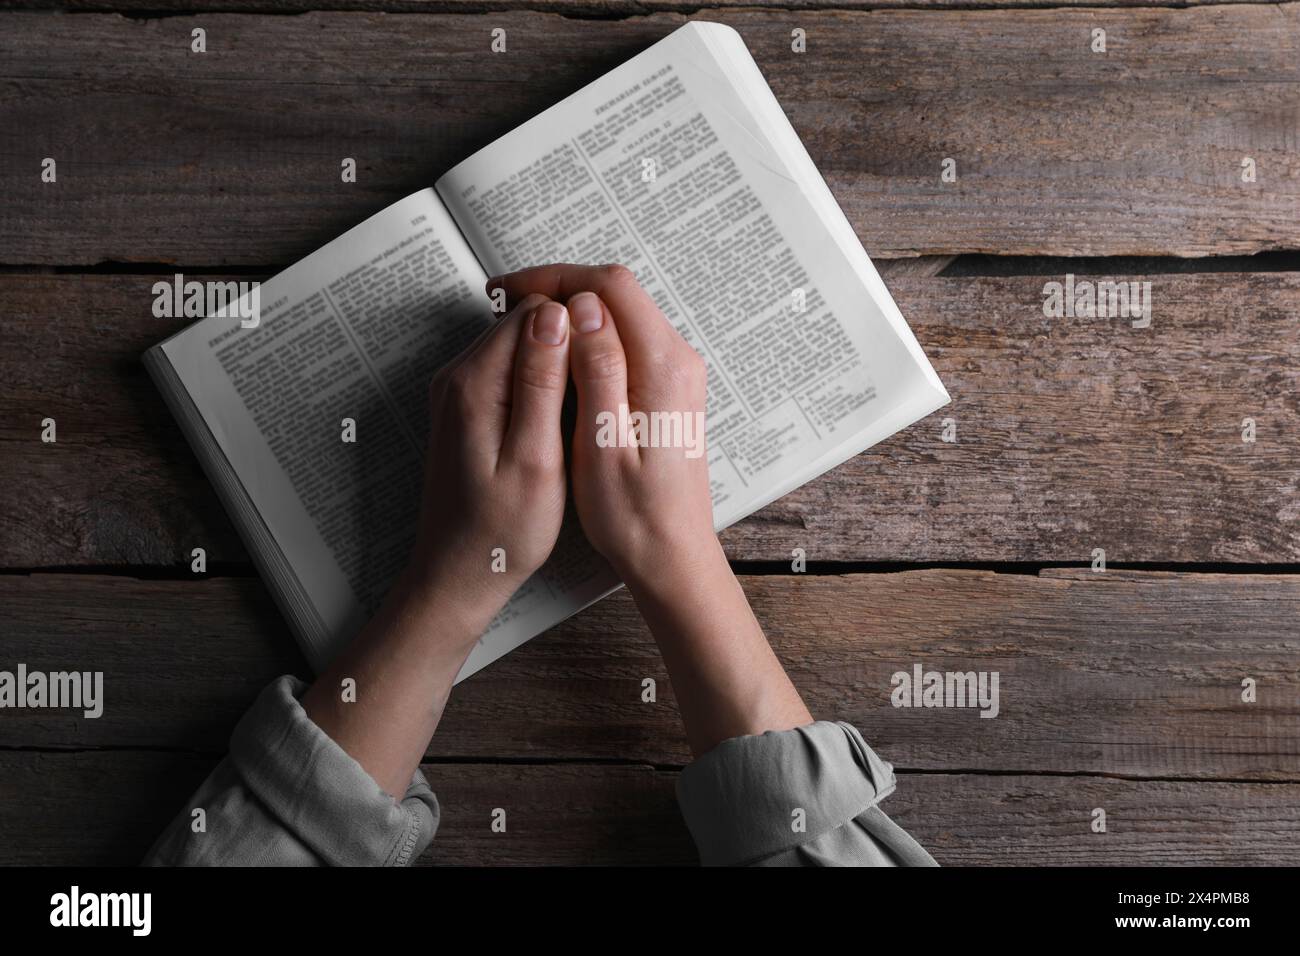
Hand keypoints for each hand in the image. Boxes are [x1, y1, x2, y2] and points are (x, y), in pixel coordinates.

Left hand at [406, 291, 571, 637]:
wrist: (460, 572)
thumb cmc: (501, 531)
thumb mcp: (536, 459)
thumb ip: (543, 384)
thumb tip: (557, 316)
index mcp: (474, 383)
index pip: (535, 311)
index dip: (580, 325)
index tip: (608, 358)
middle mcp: (458, 376)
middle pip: (525, 320)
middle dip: (569, 340)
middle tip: (601, 387)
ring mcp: (460, 390)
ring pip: (521, 343)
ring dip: (558, 362)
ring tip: (586, 405)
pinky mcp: (468, 405)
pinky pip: (512, 368)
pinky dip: (543, 382)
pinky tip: (563, 418)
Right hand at [490, 265, 811, 754]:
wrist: (672, 556)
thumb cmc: (635, 517)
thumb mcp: (603, 446)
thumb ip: (599, 372)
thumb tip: (584, 311)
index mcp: (664, 367)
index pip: (610, 287)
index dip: (555, 278)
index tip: (508, 292)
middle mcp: (678, 359)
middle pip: (616, 292)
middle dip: (558, 288)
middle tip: (503, 303)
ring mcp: (676, 372)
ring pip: (618, 313)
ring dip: (569, 311)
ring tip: (519, 325)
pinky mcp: (667, 387)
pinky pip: (624, 339)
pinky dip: (585, 336)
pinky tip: (552, 354)